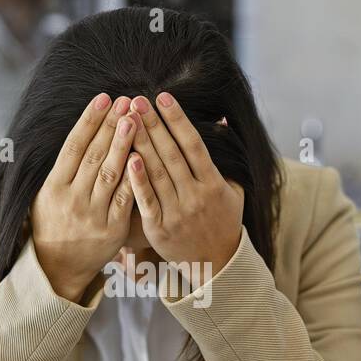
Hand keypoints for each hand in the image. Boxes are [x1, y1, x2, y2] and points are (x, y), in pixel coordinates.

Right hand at [31, 94, 137, 301]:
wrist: (57, 268)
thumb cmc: (54, 224)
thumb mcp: (47, 196)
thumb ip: (65, 169)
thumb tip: (83, 132)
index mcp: (54, 187)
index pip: (73, 146)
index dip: (89, 120)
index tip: (103, 98)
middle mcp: (72, 199)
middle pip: (93, 155)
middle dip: (110, 126)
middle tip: (126, 102)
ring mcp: (92, 215)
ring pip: (109, 174)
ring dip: (124, 145)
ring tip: (135, 120)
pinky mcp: (111, 230)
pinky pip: (124, 199)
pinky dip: (134, 178)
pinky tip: (144, 157)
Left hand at [125, 93, 243, 279]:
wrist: (216, 264)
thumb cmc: (223, 221)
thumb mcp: (233, 188)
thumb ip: (225, 155)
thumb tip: (223, 120)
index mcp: (213, 183)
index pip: (193, 145)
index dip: (178, 119)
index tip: (163, 96)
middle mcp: (196, 196)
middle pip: (172, 155)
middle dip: (153, 125)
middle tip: (136, 100)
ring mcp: (177, 213)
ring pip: (157, 173)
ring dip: (141, 144)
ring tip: (126, 120)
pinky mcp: (160, 229)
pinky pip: (146, 201)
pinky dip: (136, 181)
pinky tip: (127, 159)